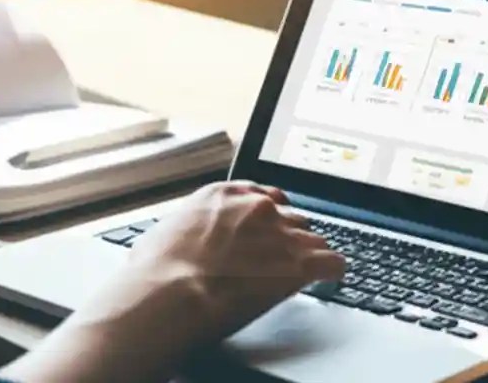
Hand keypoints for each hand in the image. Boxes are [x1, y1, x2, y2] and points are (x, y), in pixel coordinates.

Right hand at [125, 180, 345, 339]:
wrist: (168, 293)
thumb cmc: (154, 271)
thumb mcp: (165, 232)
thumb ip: (187, 228)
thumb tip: (181, 240)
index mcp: (225, 194)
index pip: (263, 196)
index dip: (269, 218)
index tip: (271, 230)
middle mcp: (258, 207)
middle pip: (292, 218)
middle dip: (288, 239)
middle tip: (279, 261)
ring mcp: (280, 233)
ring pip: (314, 239)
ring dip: (309, 256)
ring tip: (304, 274)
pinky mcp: (298, 264)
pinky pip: (332, 262)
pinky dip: (332, 272)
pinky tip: (329, 278)